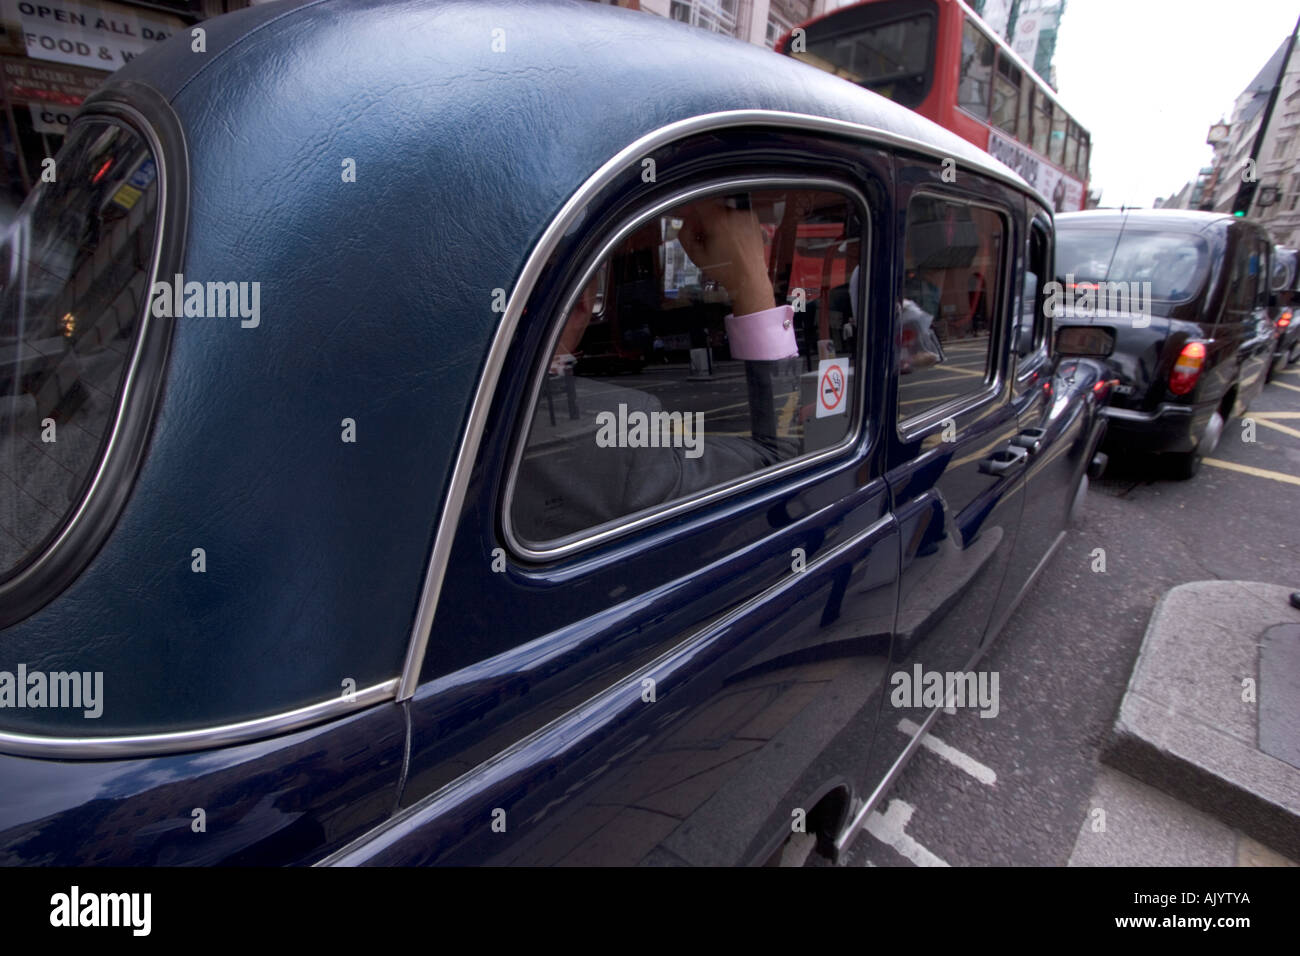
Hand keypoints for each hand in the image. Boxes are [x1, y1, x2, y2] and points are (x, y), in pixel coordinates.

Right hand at [677, 198, 775, 315]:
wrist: (749, 278)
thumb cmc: (726, 270)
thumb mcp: (696, 256)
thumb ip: (685, 235)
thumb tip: (685, 224)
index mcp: (718, 221)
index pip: (698, 203)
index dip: (690, 209)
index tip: (687, 214)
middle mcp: (733, 215)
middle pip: (711, 207)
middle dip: (704, 218)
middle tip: (701, 233)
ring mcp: (744, 217)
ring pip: (723, 212)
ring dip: (717, 221)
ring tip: (717, 240)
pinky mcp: (752, 220)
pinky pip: (735, 217)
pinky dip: (730, 224)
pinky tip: (728, 240)